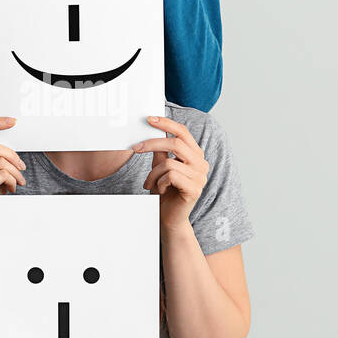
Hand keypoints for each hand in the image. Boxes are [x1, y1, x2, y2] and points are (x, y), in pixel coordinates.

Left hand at [132, 114, 208, 232]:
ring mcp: (200, 177)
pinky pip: (171, 176)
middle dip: (152, 144)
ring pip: (169, 163)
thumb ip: (160, 151)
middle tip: (136, 148)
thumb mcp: (160, 167)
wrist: (170, 218)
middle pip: (176, 143)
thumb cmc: (166, 192)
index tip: (149, 119)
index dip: (166, 124)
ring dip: (153, 173)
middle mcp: (201, 164)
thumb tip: (152, 131)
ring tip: (150, 183)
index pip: (183, 132)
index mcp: (195, 155)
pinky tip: (160, 190)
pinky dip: (160, 182)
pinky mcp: (194, 189)